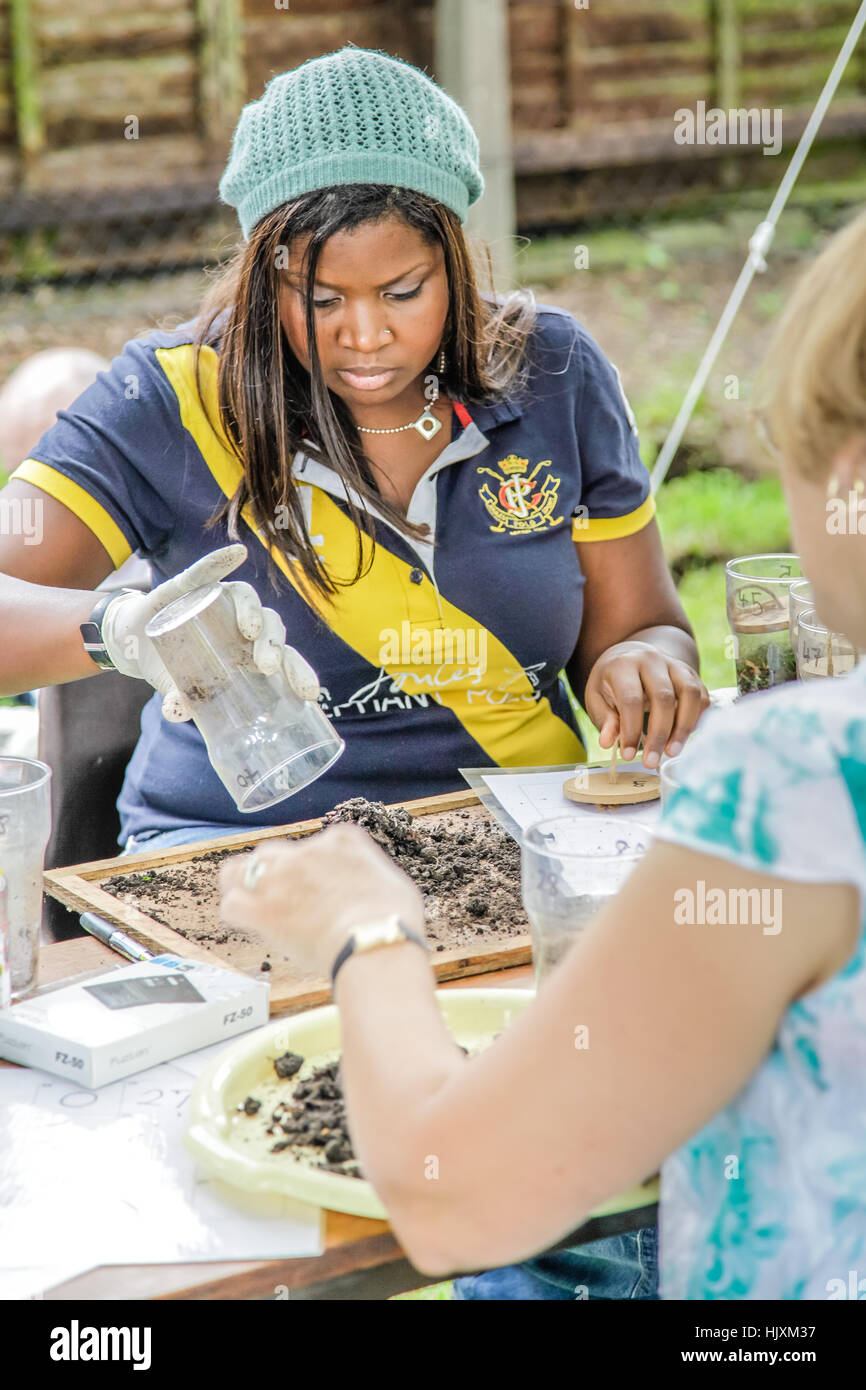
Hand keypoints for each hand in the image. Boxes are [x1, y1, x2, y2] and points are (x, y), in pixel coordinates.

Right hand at [99, 543, 319, 721]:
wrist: (136, 642)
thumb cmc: (173, 669)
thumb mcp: (177, 689)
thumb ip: (180, 701)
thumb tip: (177, 713)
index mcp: (251, 654)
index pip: (285, 660)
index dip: (299, 673)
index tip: (309, 693)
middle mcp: (243, 624)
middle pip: (271, 628)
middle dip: (273, 646)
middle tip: (267, 667)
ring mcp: (220, 601)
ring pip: (247, 599)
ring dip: (252, 611)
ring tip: (250, 631)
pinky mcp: (192, 583)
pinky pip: (206, 571)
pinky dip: (219, 563)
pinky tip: (236, 555)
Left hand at [220, 825, 425, 977]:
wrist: (375, 942)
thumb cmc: (393, 919)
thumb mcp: (392, 880)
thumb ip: (368, 874)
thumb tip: (365, 885)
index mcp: (341, 840)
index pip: (316, 845)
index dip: (313, 869)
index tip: (319, 889)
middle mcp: (306, 851)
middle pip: (273, 853)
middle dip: (273, 873)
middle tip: (281, 897)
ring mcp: (281, 878)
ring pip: (239, 871)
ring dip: (242, 885)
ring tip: (250, 902)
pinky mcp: (263, 910)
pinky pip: (232, 905)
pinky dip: (238, 914)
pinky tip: (248, 923)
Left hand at [583, 640, 709, 767]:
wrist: (631, 656)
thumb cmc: (611, 683)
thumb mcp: (596, 697)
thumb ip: (604, 718)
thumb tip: (608, 742)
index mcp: (623, 665)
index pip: (631, 699)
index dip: (631, 730)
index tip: (628, 755)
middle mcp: (651, 660)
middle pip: (663, 697)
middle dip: (659, 734)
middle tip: (652, 761)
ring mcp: (674, 664)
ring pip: (689, 693)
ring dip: (683, 727)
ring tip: (672, 752)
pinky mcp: (690, 673)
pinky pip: (701, 695)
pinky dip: (696, 718)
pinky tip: (684, 736)